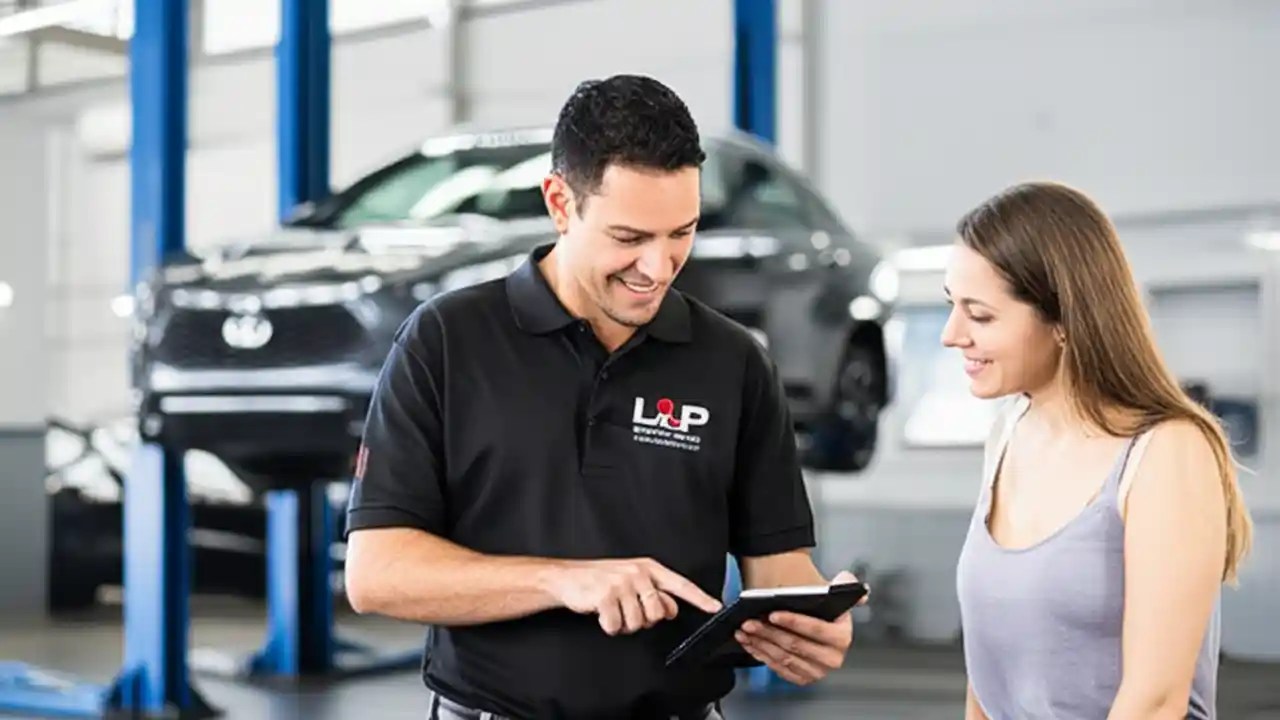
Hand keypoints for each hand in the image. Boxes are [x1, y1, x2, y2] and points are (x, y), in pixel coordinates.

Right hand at [547, 557, 723, 635]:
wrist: (568, 578)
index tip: (715, 607)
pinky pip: (616, 626)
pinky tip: (602, 614)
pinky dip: (608, 626)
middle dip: (644, 619)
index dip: (700, 598)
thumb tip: (670, 610)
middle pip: (659, 613)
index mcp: (648, 568)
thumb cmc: (601, 580)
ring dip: (624, 624)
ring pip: (638, 623)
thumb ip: (654, 593)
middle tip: (627, 609)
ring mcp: (622, 584)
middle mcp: (638, 574)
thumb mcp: (632, 580)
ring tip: (613, 609)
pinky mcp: (606, 596)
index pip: (680, 585)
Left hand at [733, 570, 864, 684]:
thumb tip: (852, 582)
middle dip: (769, 632)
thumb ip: (845, 584)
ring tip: (745, 630)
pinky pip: (778, 668)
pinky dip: (761, 654)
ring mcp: (817, 671)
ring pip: (784, 657)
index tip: (773, 614)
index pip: (817, 629)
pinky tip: (749, 642)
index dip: (794, 622)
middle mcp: (833, 658)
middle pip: (795, 645)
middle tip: (750, 622)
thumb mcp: (832, 592)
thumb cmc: (819, 608)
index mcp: (842, 636)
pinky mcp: (802, 678)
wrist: (812, 623)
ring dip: (761, 643)